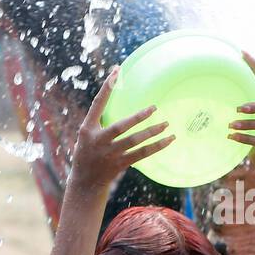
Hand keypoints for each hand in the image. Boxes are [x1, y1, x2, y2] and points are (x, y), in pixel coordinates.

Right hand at [67, 66, 174, 192]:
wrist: (85, 182)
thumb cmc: (87, 152)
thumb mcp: (86, 134)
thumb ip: (99, 121)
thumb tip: (116, 102)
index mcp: (87, 128)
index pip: (97, 103)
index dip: (107, 87)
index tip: (116, 71)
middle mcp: (98, 140)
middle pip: (121, 126)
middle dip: (138, 117)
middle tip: (154, 108)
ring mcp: (110, 154)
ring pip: (135, 141)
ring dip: (152, 132)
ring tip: (167, 124)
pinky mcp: (120, 164)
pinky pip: (142, 154)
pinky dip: (156, 146)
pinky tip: (168, 140)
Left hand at [228, 51, 254, 173]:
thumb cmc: (253, 133)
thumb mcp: (248, 118)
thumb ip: (239, 106)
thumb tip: (206, 93)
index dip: (254, 65)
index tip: (241, 53)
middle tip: (239, 108)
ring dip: (245, 124)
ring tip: (230, 125)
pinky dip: (243, 138)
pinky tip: (231, 137)